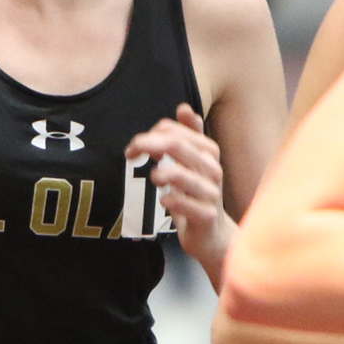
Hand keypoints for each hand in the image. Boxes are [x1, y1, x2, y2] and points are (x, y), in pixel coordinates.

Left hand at [125, 104, 227, 264]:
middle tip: (130, 154)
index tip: (135, 147)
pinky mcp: (206, 216)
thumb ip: (189, 135)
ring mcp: (211, 193)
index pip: (176, 131)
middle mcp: (213, 169)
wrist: (213, 235)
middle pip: (177, 146)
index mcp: (208, 151)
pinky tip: (164, 200)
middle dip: (148, 145)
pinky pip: (183, 203)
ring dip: (160, 173)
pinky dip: (169, 199)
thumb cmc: (197, 194)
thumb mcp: (195, 163)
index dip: (151, 134)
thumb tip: (183, 108)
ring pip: (181, 174)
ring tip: (155, 178)